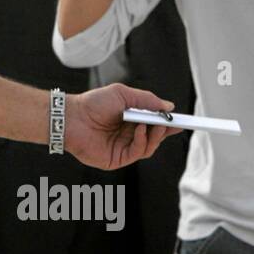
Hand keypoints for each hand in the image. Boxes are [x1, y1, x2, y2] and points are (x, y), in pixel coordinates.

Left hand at [64, 84, 181, 169]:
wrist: (71, 116)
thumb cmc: (93, 103)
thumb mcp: (123, 94)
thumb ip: (146, 100)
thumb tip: (169, 107)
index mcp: (131, 121)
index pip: (154, 125)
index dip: (168, 124)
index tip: (182, 121)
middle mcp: (128, 136)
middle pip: (155, 138)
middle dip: (165, 130)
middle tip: (172, 122)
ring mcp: (123, 148)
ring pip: (149, 147)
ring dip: (154, 135)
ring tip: (153, 123)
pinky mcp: (116, 159)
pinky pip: (137, 153)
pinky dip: (142, 141)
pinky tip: (138, 129)